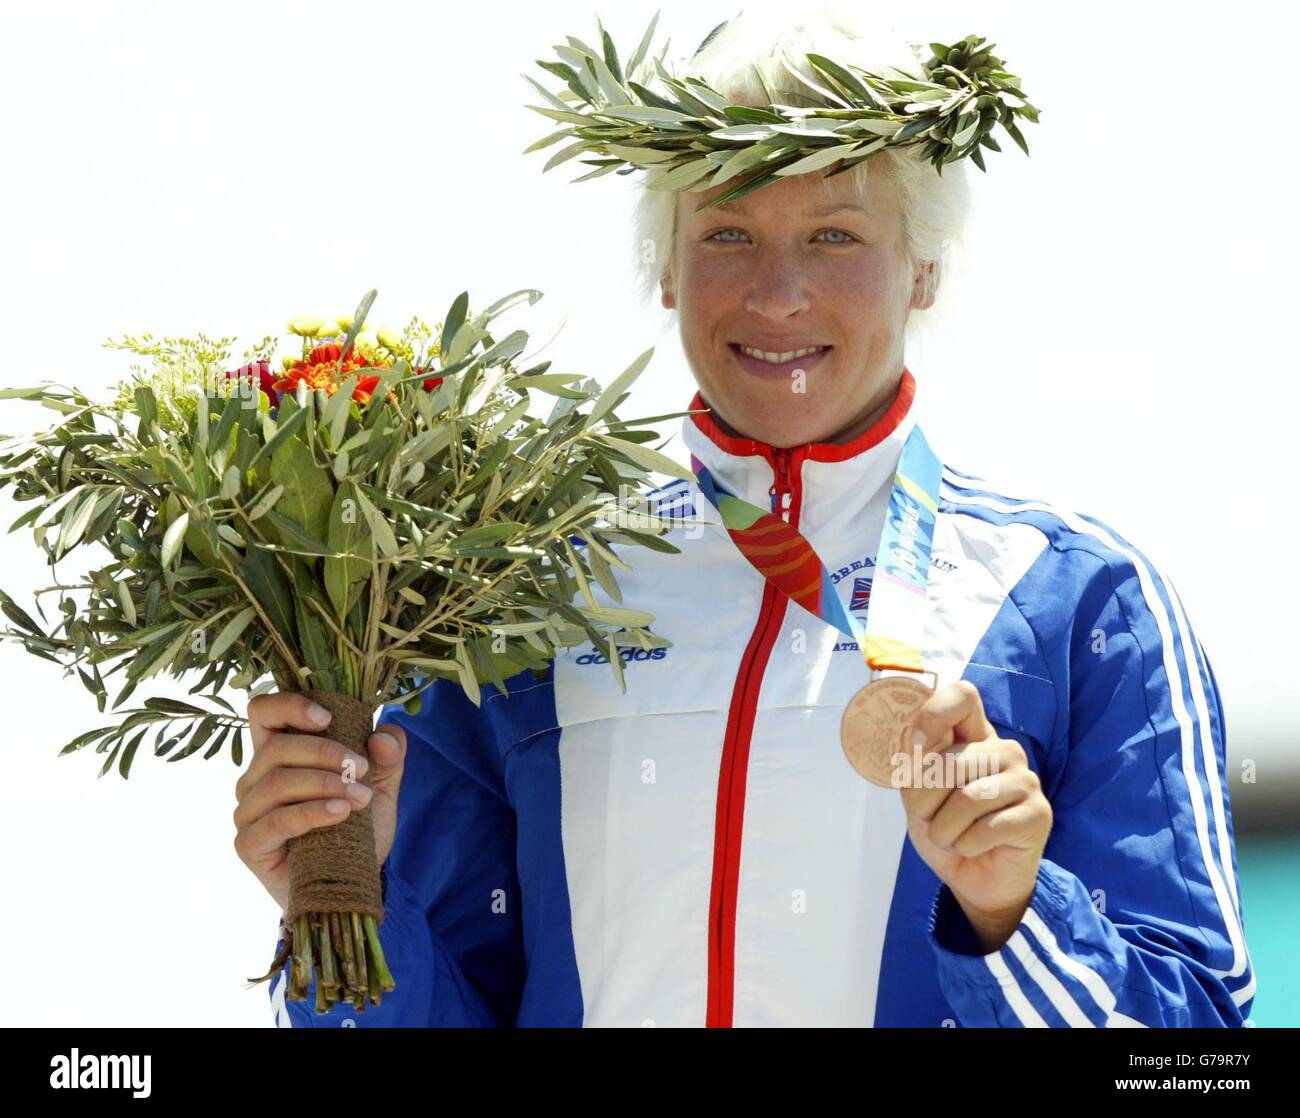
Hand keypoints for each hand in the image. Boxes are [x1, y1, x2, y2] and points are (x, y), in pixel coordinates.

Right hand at [232, 691, 407, 911]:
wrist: (351, 883)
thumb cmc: (356, 829)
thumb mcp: (381, 788)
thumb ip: (389, 758)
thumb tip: (385, 736)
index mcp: (278, 754)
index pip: (263, 713)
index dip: (290, 706)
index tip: (328, 718)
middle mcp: (255, 779)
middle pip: (276, 747)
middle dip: (326, 753)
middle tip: (362, 770)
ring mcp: (248, 813)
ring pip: (276, 781)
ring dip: (325, 783)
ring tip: (359, 797)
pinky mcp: (249, 845)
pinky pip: (276, 821)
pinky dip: (312, 812)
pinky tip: (341, 812)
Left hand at [898, 680, 1051, 950]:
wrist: (975, 880)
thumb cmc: (946, 829)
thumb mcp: (918, 794)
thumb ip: (918, 764)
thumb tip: (917, 743)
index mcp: (973, 735)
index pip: (962, 696)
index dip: (933, 715)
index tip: (915, 745)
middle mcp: (1002, 750)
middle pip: (950, 760)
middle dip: (924, 799)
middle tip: (929, 820)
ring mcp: (1025, 780)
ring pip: (967, 798)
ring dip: (944, 829)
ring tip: (949, 837)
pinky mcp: (1038, 813)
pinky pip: (986, 827)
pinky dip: (966, 845)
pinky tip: (973, 847)